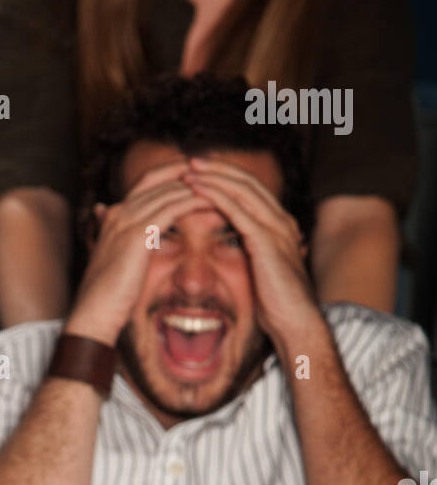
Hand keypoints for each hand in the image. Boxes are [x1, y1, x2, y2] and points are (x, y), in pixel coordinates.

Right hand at [67, 160, 212, 345]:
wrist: (94, 313)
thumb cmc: (106, 295)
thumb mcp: (111, 257)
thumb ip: (116, 234)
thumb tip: (105, 213)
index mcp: (113, 216)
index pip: (146, 182)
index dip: (171, 173)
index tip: (195, 175)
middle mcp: (119, 212)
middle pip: (158, 180)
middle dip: (188, 174)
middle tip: (215, 174)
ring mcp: (127, 221)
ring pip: (168, 191)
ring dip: (196, 187)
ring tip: (220, 187)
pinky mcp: (138, 235)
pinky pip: (172, 208)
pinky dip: (193, 202)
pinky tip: (211, 203)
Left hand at [180, 155, 318, 342]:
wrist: (295, 322)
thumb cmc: (277, 305)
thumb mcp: (263, 272)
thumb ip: (252, 254)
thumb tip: (233, 251)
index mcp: (279, 225)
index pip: (251, 190)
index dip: (226, 178)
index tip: (201, 173)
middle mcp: (280, 219)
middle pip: (247, 181)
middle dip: (218, 169)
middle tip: (191, 161)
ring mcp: (275, 227)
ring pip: (241, 189)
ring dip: (213, 177)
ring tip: (189, 170)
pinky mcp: (265, 240)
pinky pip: (237, 210)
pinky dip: (215, 196)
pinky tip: (196, 191)